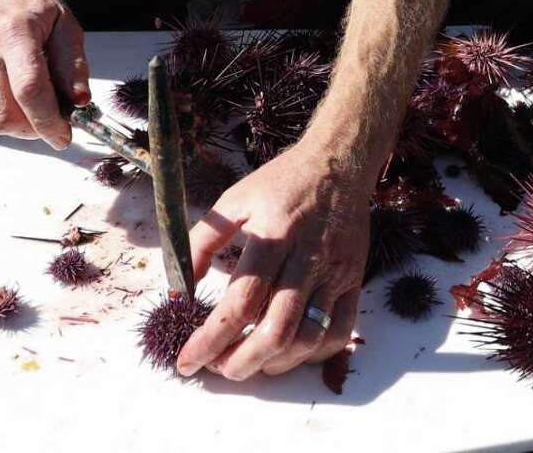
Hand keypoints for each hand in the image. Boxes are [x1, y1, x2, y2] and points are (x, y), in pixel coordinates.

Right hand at [0, 0, 88, 149]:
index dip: (47, 121)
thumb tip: (79, 101)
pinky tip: (1, 89)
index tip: (61, 135)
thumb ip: (74, 66)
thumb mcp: (66, 26)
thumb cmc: (29, 7)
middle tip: (46, 116)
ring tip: (24, 99)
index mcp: (14, 34)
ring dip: (13, 123)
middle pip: (5, 116)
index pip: (29, 90)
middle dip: (32, 128)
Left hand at [175, 139, 370, 379]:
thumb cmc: (280, 182)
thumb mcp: (232, 202)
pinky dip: (314, 354)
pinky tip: (289, 353)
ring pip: (309, 338)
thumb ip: (200, 244)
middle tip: (218, 369)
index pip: (240, 303)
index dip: (210, 339)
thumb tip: (179, 291)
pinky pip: (340, 330)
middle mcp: (307, 259)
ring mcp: (334, 272)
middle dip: (241, 362)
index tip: (187, 360)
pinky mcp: (353, 280)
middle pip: (276, 330)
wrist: (338, 163)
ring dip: (275, 363)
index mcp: (273, 236)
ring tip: (249, 362)